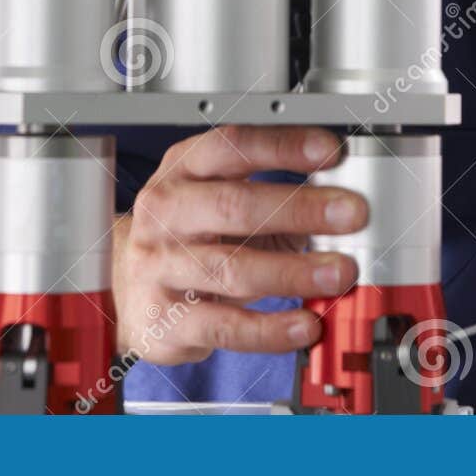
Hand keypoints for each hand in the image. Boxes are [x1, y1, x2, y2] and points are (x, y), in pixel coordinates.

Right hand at [112, 125, 365, 362]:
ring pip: (231, 268)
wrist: (125, 288)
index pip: (233, 146)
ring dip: (293, 272)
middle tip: (351, 214)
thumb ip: (273, 195)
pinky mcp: (164, 318)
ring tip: (339, 274)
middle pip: (234, 206)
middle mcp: (166, 212)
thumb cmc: (187, 235)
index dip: (284, 147)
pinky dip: (271, 328)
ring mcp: (160, 266)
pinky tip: (306, 324)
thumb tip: (342, 201)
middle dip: (299, 209)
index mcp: (183, 169)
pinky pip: (225, 325)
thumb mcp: (218, 198)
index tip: (332, 152)